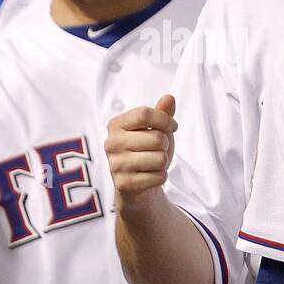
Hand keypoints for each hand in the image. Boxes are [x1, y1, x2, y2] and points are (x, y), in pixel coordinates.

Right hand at [106, 94, 176, 210]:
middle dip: (164, 145)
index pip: (144, 113)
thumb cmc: (145, 152)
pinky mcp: (123, 183)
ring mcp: (115, 164)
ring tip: (152, 164)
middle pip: (156, 137)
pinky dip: (160, 177)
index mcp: (116, 125)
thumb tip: (169, 98)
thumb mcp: (154, 129)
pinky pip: (159, 176)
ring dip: (163, 162)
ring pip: (160, 158)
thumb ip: (161, 114)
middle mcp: (111, 143)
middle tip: (156, 150)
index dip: (165, 120)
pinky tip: (149, 176)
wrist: (136, 185)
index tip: (171, 127)